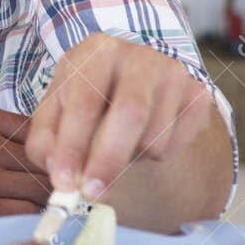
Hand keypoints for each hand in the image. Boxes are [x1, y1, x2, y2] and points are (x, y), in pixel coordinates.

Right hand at [0, 105, 50, 215]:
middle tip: (64, 179)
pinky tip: (33, 211)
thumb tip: (36, 143)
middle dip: (58, 170)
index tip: (56, 153)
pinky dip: (34, 211)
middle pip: (45, 159)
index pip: (38, 128)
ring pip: (40, 187)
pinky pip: (25, 210)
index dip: (52, 143)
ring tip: (51, 198)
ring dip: (49, 194)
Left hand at [26, 32, 214, 200]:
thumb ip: (45, 142)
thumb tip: (59, 173)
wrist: (130, 90)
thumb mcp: (55, 113)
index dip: (72, 145)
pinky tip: (142, 139)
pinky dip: (155, 156)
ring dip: (130, 159)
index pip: (84, 101)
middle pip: (131, 113)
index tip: (64, 182)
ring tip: (117, 146)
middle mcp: (138, 55)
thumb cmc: (85, 101)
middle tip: (92, 193)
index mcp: (96, 51)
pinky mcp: (198, 96)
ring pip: (155, 137)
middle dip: (108, 160)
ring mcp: (174, 73)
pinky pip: (177, 144)